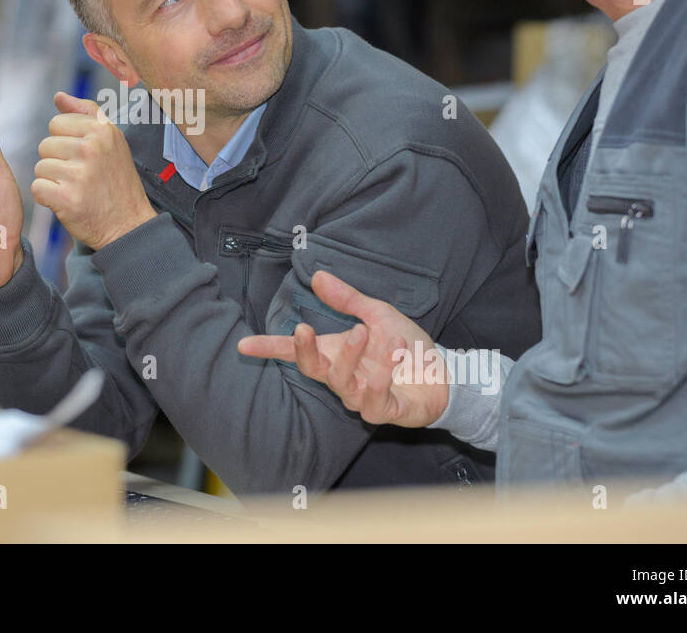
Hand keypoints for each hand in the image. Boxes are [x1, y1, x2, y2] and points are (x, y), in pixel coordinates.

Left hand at [31, 91, 157, 250]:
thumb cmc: (117, 181)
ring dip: (52, 180)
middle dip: (57, 161)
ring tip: (76, 189)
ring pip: (40, 167)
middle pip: (45, 145)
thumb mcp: (111, 141)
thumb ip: (86, 114)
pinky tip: (67, 201)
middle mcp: (91, 149)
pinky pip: (38, 188)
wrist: (129, 225)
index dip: (66, 141)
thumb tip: (59, 96)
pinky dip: (47, 198)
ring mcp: (79, 174)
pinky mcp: (67, 199)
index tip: (84, 158)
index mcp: (102, 130)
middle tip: (80, 177)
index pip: (57, 123)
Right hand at [236, 270, 449, 427]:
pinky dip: (379, 378)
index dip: (269, 349)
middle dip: (304, 351)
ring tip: (367, 332)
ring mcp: (361, 396)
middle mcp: (342, 376)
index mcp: (336, 352)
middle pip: (312, 369)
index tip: (243, 345)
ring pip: (340, 383)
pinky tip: (391, 356)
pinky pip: (373, 400)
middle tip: (304, 329)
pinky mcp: (383, 411)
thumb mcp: (377, 314)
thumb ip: (346, 300)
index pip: (296, 352)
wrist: (443, 374)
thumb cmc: (405, 345)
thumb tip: (317, 276)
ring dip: (350, 357)